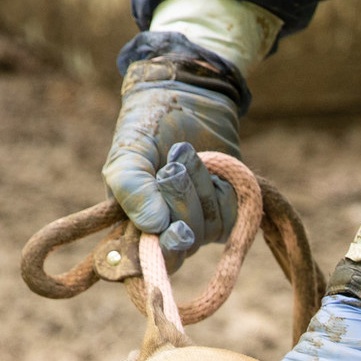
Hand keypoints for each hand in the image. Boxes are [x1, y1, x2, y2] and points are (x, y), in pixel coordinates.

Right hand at [103, 74, 241, 270]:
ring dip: (200, 186)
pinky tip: (211, 162)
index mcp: (131, 226)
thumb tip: (154, 227)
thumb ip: (131, 186)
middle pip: (181, 248)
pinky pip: (231, 215)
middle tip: (171, 166)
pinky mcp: (224, 211)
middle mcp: (163, 233)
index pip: (146, 263)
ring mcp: (196, 225)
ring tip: (185, 152)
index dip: (163, 254)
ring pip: (208, 229)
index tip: (178, 232)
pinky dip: (221, 185)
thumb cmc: (148, 126)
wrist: (186, 97)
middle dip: (182, 205)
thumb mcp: (128, 152)